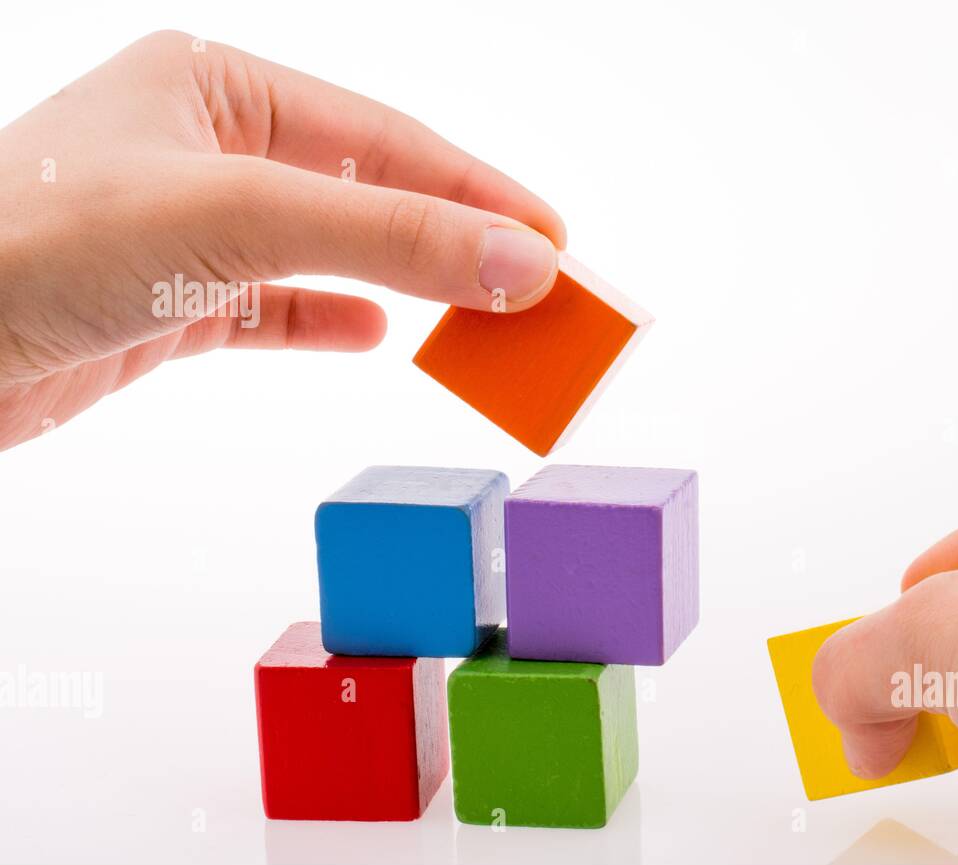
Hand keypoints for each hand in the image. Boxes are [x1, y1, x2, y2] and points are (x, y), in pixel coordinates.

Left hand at [0, 31, 564, 450]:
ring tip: (481, 317)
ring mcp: (187, 229)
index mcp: (217, 87)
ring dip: (407, 285)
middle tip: (536, 288)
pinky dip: (331, 321)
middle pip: (366, 194)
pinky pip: (276, 307)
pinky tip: (375, 334)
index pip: (383, 139)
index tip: (555, 242)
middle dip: (453, 241)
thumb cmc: (36, 246)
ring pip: (330, 253)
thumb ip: (389, 237)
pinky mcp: (168, 303)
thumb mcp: (239, 218)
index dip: (478, 193)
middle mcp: (205, 148)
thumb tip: (524, 263)